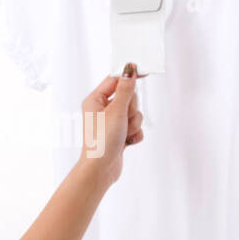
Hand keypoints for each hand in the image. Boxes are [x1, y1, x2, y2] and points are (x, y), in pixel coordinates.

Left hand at [77, 62, 145, 185]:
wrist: (101, 169)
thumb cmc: (101, 141)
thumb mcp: (116, 112)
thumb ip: (126, 90)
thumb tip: (129, 70)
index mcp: (95, 100)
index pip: (115, 80)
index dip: (129, 76)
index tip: (143, 70)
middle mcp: (102, 109)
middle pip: (129, 98)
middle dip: (132, 110)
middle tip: (124, 118)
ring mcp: (112, 122)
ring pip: (134, 114)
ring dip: (133, 124)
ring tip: (123, 133)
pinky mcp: (119, 134)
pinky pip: (135, 128)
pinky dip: (134, 134)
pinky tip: (126, 142)